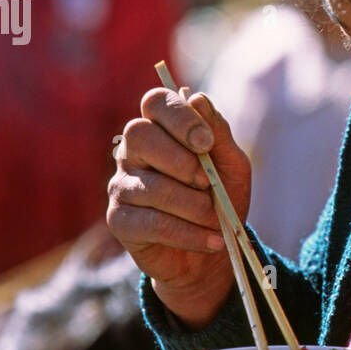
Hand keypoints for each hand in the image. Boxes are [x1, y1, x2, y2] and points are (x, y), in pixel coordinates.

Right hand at [106, 86, 251, 326]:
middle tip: (208, 182)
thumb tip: (198, 98)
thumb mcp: (231, 166)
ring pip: (152, 186)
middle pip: (139, 134)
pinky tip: (211, 241)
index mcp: (160, 130)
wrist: (213, 251)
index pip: (155, 102)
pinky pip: (152, 222)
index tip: (206, 143)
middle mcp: (133, 152)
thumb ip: (218, 135)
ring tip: (216, 220)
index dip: (179, 117)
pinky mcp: (119, 220)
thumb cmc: (221, 199)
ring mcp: (121, 185)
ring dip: (193, 206)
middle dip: (181, 160)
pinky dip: (188, 234)